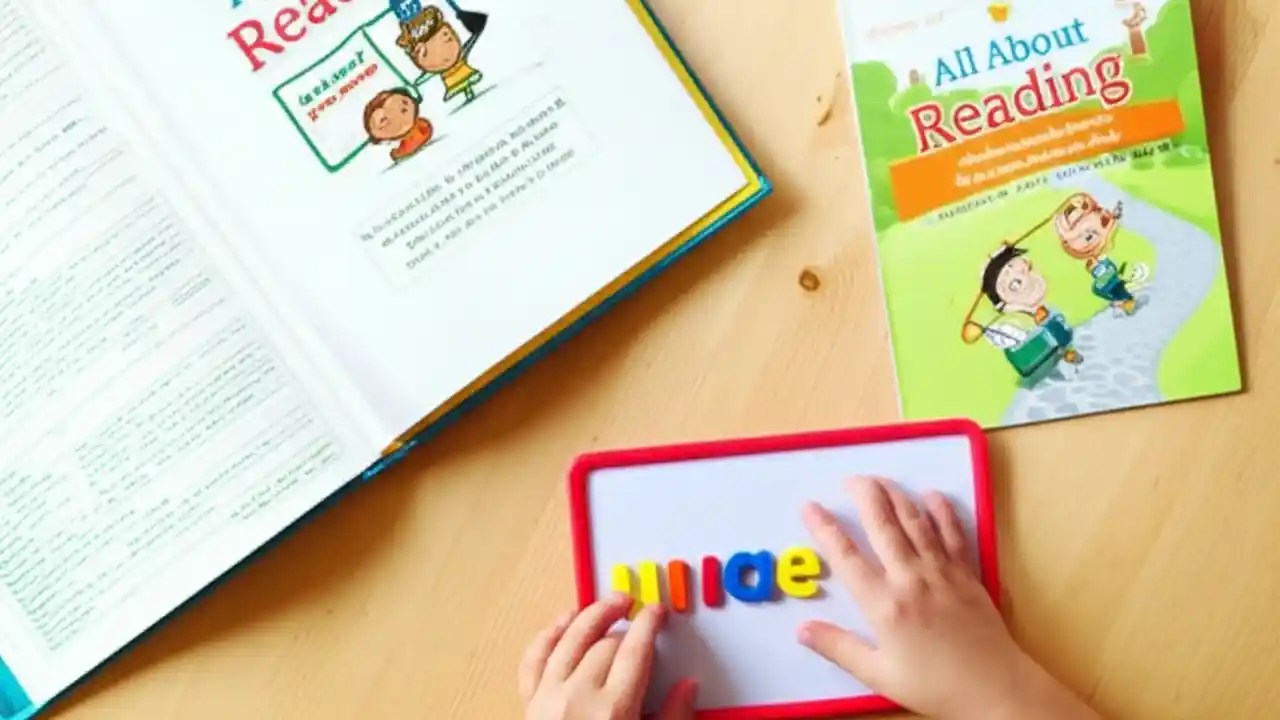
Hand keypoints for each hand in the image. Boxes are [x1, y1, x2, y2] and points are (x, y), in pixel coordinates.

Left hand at [519, 593, 697, 719]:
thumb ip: (674, 718)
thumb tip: (689, 686)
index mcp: (613, 712)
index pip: (635, 650)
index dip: (649, 624)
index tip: (657, 611)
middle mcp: (577, 698)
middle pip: (604, 643)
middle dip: (624, 626)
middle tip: (639, 617)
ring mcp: (547, 699)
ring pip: (569, 639)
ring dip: (590, 615)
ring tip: (609, 603)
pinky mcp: (528, 705)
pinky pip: (534, 658)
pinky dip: (549, 635)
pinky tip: (563, 622)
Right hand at [797, 476, 1099, 719]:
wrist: (995, 689)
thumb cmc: (934, 687)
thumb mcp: (879, 674)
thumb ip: (839, 648)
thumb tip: (802, 630)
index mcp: (884, 605)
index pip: (846, 557)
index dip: (825, 528)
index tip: (810, 507)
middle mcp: (910, 579)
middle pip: (882, 525)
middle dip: (864, 496)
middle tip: (850, 479)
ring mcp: (941, 573)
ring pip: (915, 522)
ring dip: (896, 495)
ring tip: (880, 479)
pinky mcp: (966, 574)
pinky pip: (953, 533)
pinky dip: (942, 511)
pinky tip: (931, 495)